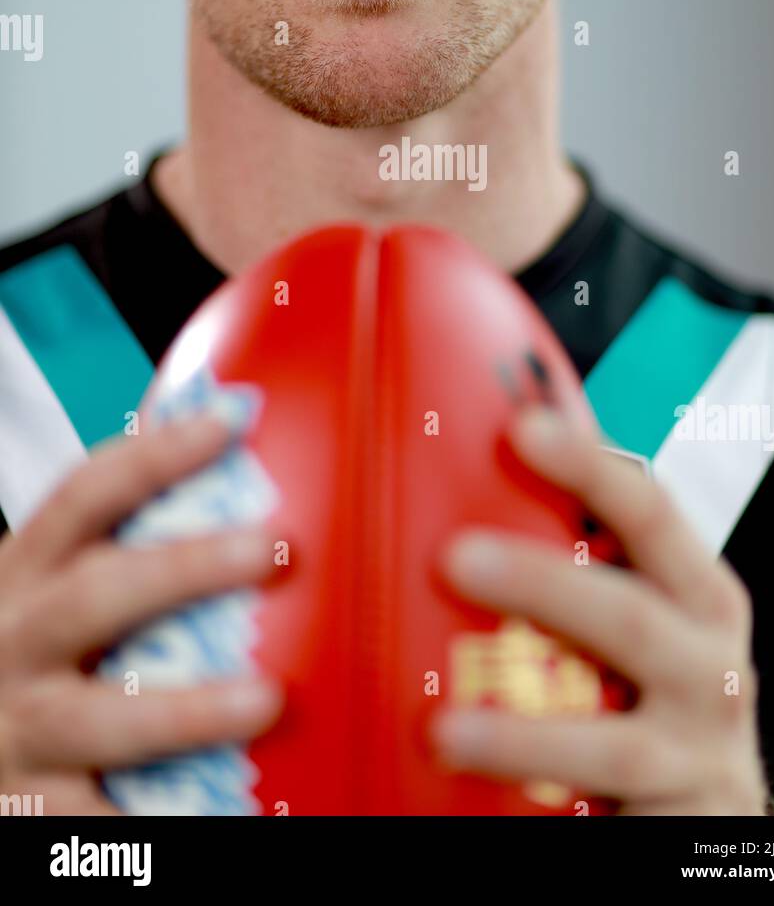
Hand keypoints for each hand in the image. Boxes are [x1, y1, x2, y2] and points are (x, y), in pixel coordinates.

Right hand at [0, 414, 284, 814]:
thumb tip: (226, 426)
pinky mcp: (31, 810)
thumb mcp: (46, 581)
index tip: (228, 421)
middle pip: (97, 597)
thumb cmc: (29, 650)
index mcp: (25, 572)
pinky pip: (98, 823)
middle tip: (271, 551)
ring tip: (264, 700)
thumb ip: (119, 530)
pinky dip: (158, 829)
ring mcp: (20, 730)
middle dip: (184, 569)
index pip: (84, 495)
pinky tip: (224, 819)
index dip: (154, 453)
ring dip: (186, 710)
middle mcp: (15, 642)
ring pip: (101, 721)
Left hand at [430, 405, 768, 814]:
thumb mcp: (638, 616)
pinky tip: (469, 783)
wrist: (707, 814)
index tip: (523, 427)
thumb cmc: (653, 694)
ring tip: (441, 727)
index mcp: (699, 594)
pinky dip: (540, 800)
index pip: (652, 512)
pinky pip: (604, 812)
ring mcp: (702, 754)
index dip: (591, 468)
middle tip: (454, 558)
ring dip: (522, 734)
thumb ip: (583, 556)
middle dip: (542, 586)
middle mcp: (716, 667)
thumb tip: (480, 458)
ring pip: (615, 742)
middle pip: (629, 619)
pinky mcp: (681, 824)